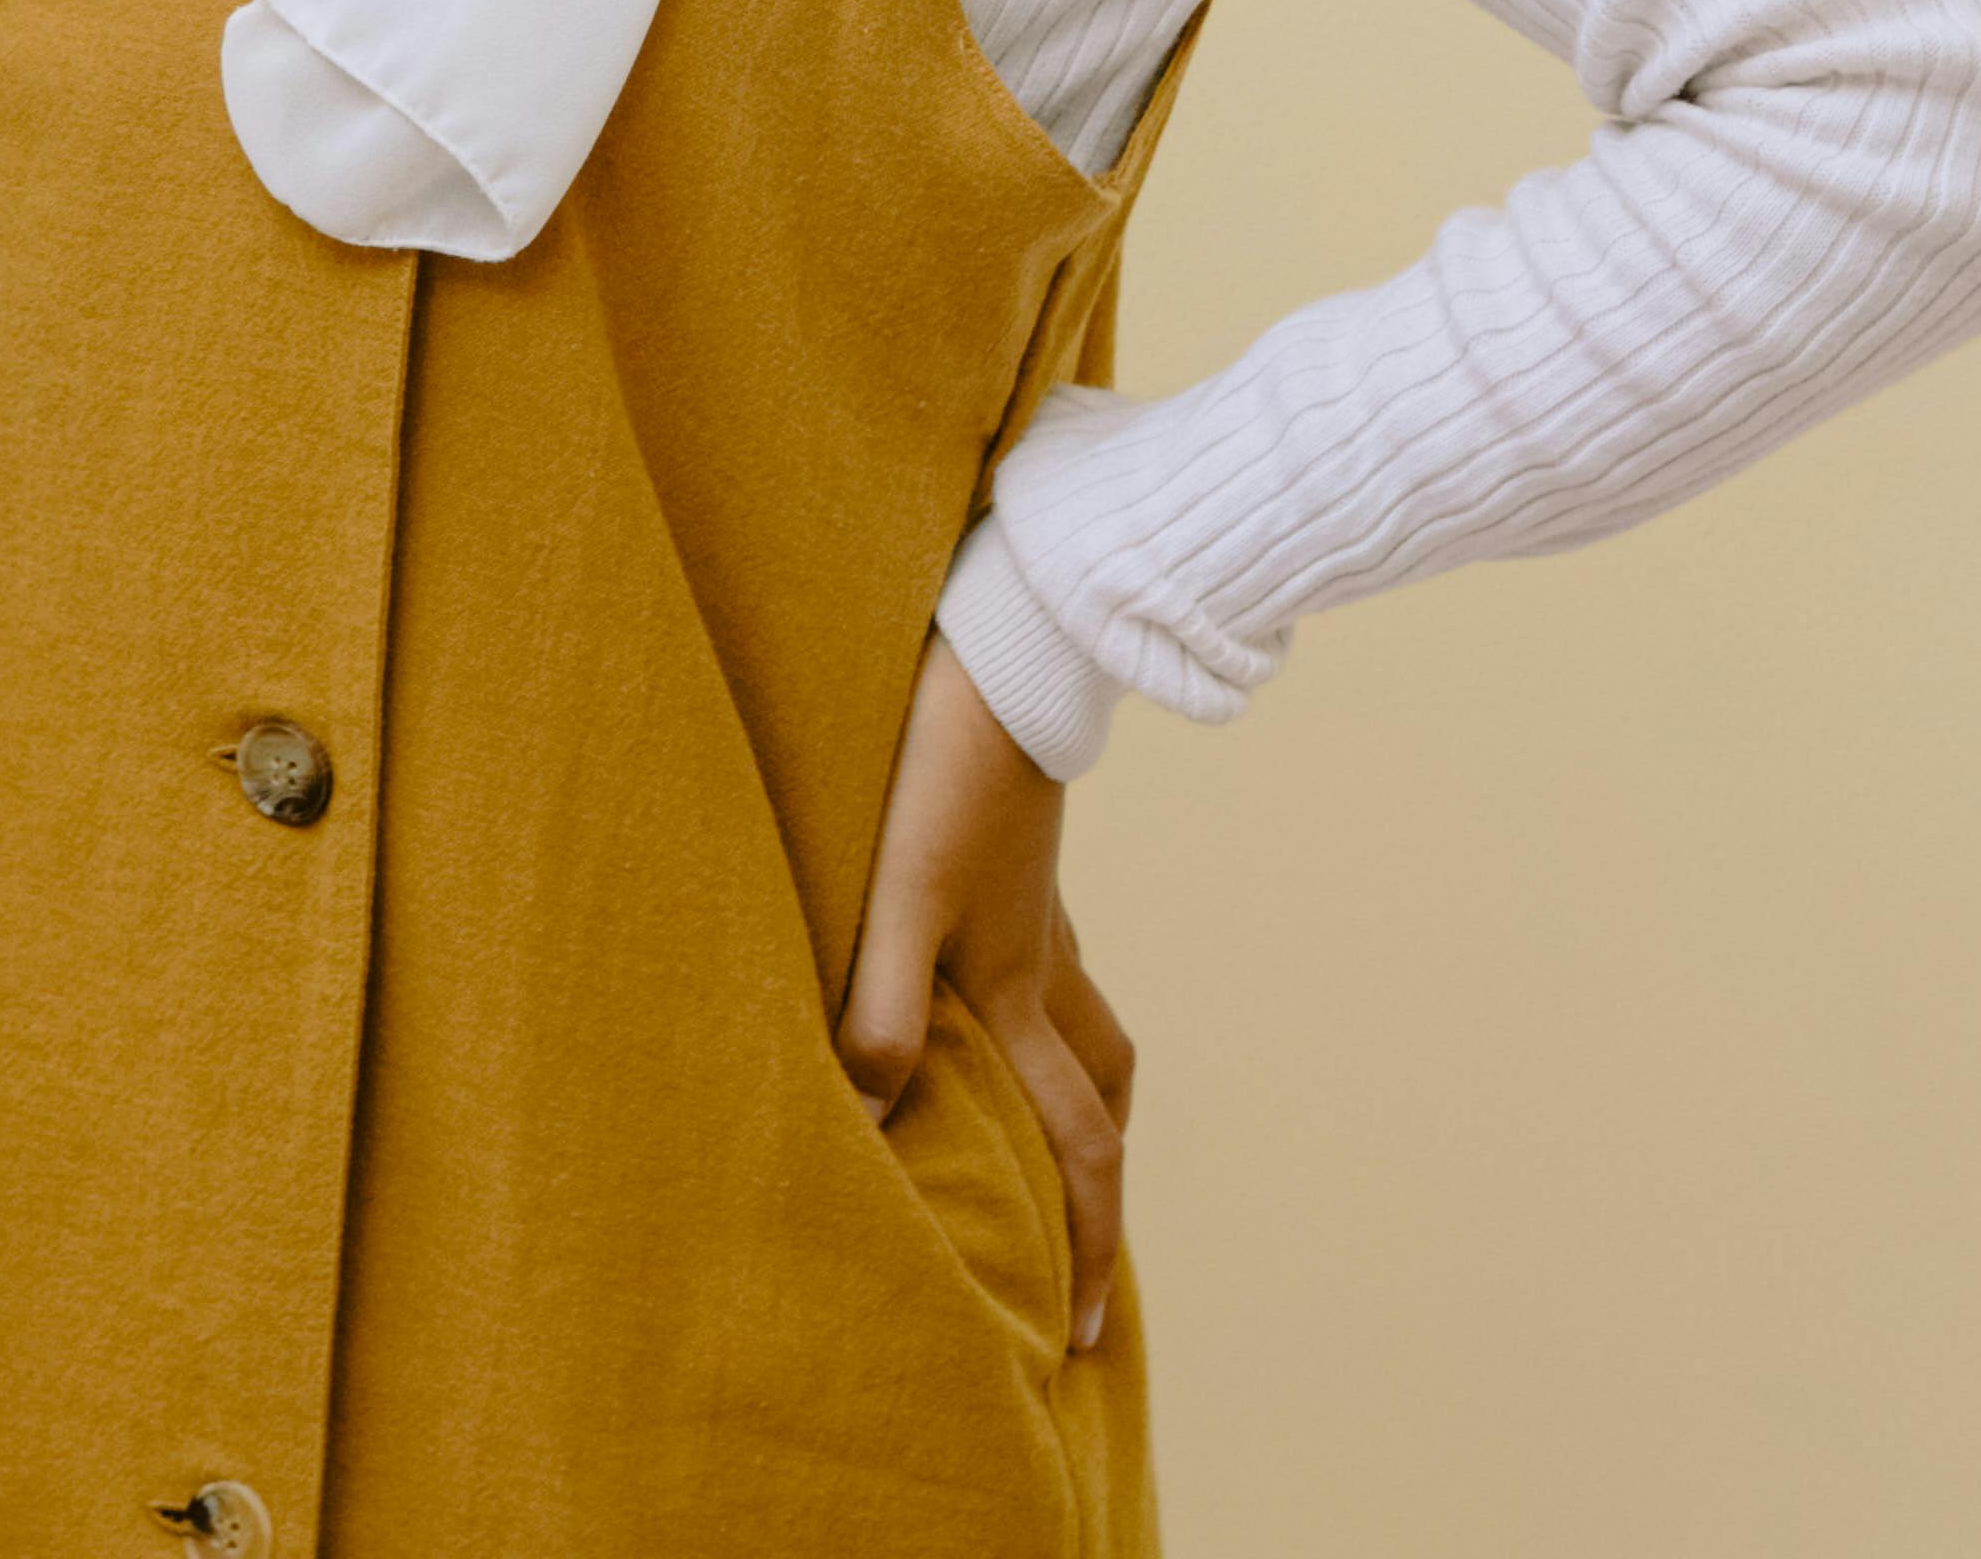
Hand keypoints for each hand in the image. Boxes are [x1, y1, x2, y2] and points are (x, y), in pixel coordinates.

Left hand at [834, 633, 1133, 1357]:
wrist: (1000, 643)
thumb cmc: (935, 766)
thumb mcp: (893, 891)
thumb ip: (880, 1005)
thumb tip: (879, 1122)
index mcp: (1016, 988)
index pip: (1074, 1147)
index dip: (1081, 1248)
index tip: (1075, 1337)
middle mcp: (1043, 960)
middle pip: (1101, 1100)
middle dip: (1100, 1198)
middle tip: (1087, 1273)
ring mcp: (1040, 907)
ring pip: (1089, 1030)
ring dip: (1087, 1101)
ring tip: (1058, 1147)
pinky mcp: (1018, 859)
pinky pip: (1052, 967)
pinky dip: (1042, 1012)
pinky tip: (990, 996)